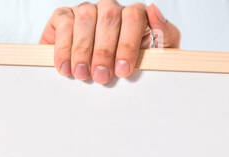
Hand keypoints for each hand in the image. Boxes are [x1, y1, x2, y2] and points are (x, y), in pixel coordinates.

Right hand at [39, 2, 180, 82]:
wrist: (102, 76)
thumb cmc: (130, 67)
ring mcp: (86, 10)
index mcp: (134, 15)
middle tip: (101, 76)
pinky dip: (63, 47)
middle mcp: (110, 8)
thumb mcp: (157, 55)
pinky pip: (63, 23)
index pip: (134, 16)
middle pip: (109, 18)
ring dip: (83, 50)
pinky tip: (65, 67)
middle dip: (104, 50)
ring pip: (85, 18)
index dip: (128, 43)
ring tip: (82, 74)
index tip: (123, 70)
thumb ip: (165, 34)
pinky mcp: (64, 16)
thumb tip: (154, 10)